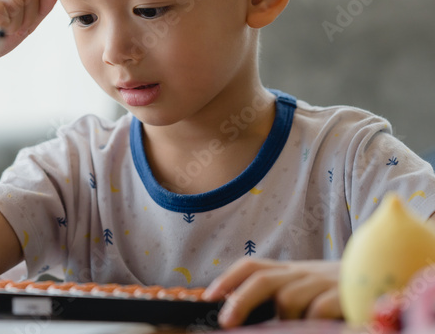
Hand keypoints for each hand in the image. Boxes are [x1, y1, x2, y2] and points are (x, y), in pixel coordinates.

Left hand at [203, 258, 341, 326]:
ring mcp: (324, 282)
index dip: (228, 279)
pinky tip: (319, 327)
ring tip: (297, 328)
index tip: (207, 297)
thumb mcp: (307, 292)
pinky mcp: (346, 294)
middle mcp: (303, 272)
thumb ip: (280, 298)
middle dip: (239, 300)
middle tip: (226, 323)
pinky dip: (312, 322)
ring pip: (288, 298)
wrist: (387, 280)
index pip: (252, 266)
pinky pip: (318, 309)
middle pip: (262, 279)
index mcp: (290, 271)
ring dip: (286, 319)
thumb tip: (239, 315)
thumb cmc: (339, 295)